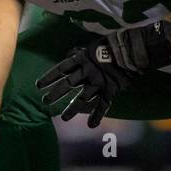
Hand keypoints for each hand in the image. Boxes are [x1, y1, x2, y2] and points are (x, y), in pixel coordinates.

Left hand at [36, 21, 170, 127]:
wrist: (131, 49)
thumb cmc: (111, 45)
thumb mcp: (91, 46)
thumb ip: (79, 53)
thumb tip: (69, 53)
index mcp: (81, 59)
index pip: (60, 69)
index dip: (49, 77)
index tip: (38, 86)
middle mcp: (87, 72)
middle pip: (67, 84)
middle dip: (56, 94)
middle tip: (45, 101)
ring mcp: (98, 82)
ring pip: (82, 98)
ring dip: (73, 108)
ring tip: (64, 118)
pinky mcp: (110, 90)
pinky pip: (102, 105)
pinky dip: (97, 115)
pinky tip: (91, 125)